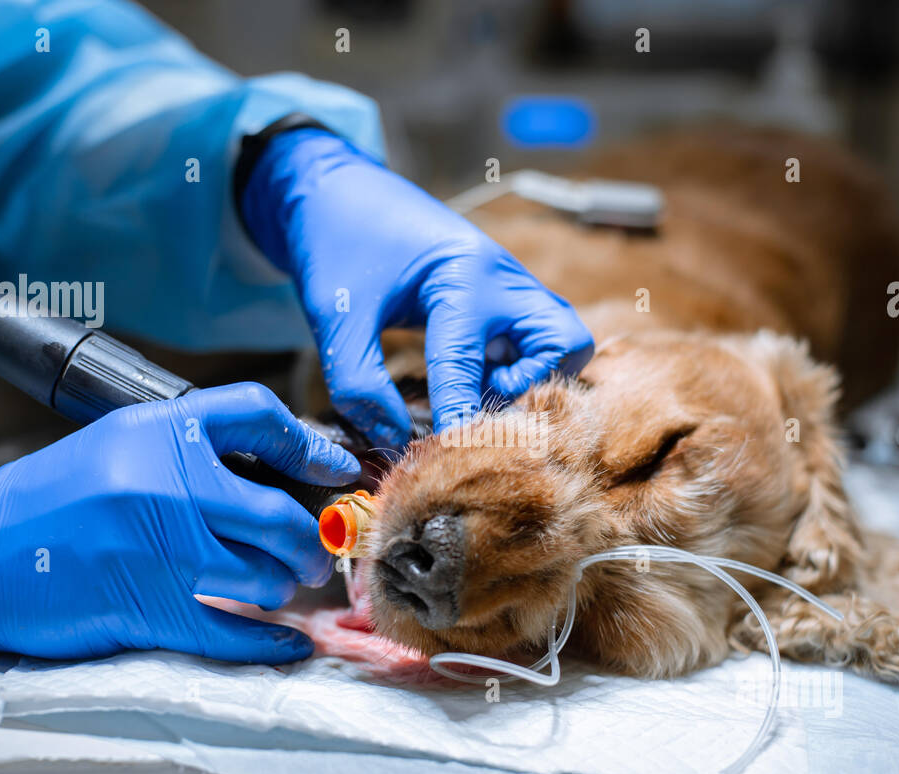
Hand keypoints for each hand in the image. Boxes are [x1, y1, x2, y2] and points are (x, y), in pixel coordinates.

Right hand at [0, 384, 358, 663]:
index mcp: (160, 433)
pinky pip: (233, 634)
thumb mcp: (121, 442)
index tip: (334, 467)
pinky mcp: (148, 609)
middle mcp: (167, 486)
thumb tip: (281, 465)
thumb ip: (193, 448)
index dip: (308, 442)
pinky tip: (288, 642)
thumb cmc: (54, 497)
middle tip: (313, 553)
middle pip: (280, 516)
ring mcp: (161, 551)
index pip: (257, 415)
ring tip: (279, 586)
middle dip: (309, 542)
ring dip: (283, 588)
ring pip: (264, 577)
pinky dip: (270, 643)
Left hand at [242, 128, 593, 448]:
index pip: (469, 364)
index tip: (440, 460)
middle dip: (531, 387)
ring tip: (475, 391)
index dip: (455, 418)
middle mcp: (501, 277)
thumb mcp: (334, 315)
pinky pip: (536, 337)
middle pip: (566, 342)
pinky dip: (518, 367)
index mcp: (462, 274)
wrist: (333, 187)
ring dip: (530, 377)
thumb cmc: (333, 242)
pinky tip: (473, 379)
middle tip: (478, 405)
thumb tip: (392, 438)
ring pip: (559, 340)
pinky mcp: (501, 293)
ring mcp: (508, 283)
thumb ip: (357, 382)